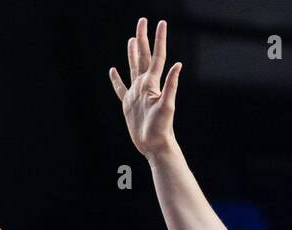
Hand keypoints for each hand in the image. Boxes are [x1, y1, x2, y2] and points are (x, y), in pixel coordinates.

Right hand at [110, 18, 181, 158]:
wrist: (154, 145)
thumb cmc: (162, 128)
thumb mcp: (167, 106)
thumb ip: (171, 85)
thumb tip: (178, 65)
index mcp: (152, 84)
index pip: (156, 56)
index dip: (158, 39)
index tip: (160, 23)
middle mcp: (144, 85)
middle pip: (142, 57)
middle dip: (142, 39)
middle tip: (142, 21)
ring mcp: (136, 94)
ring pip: (132, 68)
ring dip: (132, 53)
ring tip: (132, 39)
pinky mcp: (128, 105)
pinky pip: (120, 89)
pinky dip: (116, 80)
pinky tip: (113, 71)